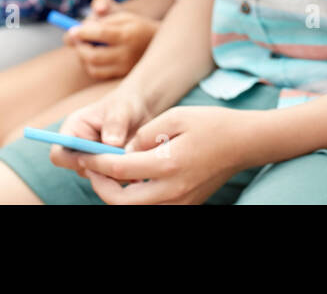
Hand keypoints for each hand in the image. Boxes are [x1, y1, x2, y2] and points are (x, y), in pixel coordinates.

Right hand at [49, 86, 152, 175]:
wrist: (141, 110)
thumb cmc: (126, 103)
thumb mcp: (122, 108)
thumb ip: (115, 123)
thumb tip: (111, 143)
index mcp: (73, 130)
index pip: (59, 154)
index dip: (72, 161)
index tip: (95, 160)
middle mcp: (80, 148)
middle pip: (80, 169)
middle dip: (100, 167)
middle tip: (122, 158)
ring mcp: (93, 159)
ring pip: (97, 177)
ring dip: (114, 172)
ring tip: (133, 156)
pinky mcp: (108, 167)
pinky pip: (112, 179)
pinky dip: (124, 175)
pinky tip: (138, 165)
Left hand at [64, 0, 159, 80]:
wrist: (157, 45)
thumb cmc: (136, 27)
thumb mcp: (124, 17)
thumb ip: (102, 20)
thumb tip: (79, 30)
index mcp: (127, 34)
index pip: (100, 33)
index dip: (82, 32)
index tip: (73, 30)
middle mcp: (126, 54)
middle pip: (93, 55)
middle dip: (79, 47)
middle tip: (76, 39)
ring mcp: (124, 68)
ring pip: (93, 68)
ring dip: (82, 57)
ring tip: (84, 47)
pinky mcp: (121, 76)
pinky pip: (98, 74)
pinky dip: (89, 65)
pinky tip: (92, 56)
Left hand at [74, 105, 256, 204]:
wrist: (244, 144)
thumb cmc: (211, 124)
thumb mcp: (175, 116)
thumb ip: (145, 134)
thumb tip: (124, 151)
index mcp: (168, 164)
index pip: (119, 170)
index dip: (95, 162)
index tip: (82, 154)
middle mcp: (172, 190)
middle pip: (120, 201)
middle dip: (100, 185)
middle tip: (92, 168)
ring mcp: (179, 202)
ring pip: (133, 209)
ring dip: (115, 195)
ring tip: (109, 173)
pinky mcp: (185, 206)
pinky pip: (150, 208)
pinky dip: (134, 198)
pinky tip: (132, 180)